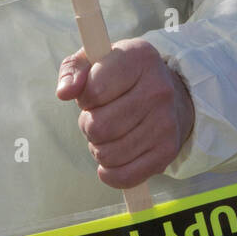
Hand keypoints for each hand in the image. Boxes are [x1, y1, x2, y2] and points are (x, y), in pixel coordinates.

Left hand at [56, 38, 194, 190]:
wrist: (172, 94)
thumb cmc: (122, 76)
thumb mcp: (94, 60)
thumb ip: (72, 71)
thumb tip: (64, 93)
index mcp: (139, 58)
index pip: (94, 91)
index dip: (85, 98)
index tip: (93, 95)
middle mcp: (158, 89)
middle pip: (99, 127)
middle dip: (88, 126)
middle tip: (99, 118)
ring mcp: (166, 122)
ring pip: (108, 154)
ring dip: (99, 148)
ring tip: (109, 134)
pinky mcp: (168, 151)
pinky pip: (124, 176)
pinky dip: (110, 173)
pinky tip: (113, 158)